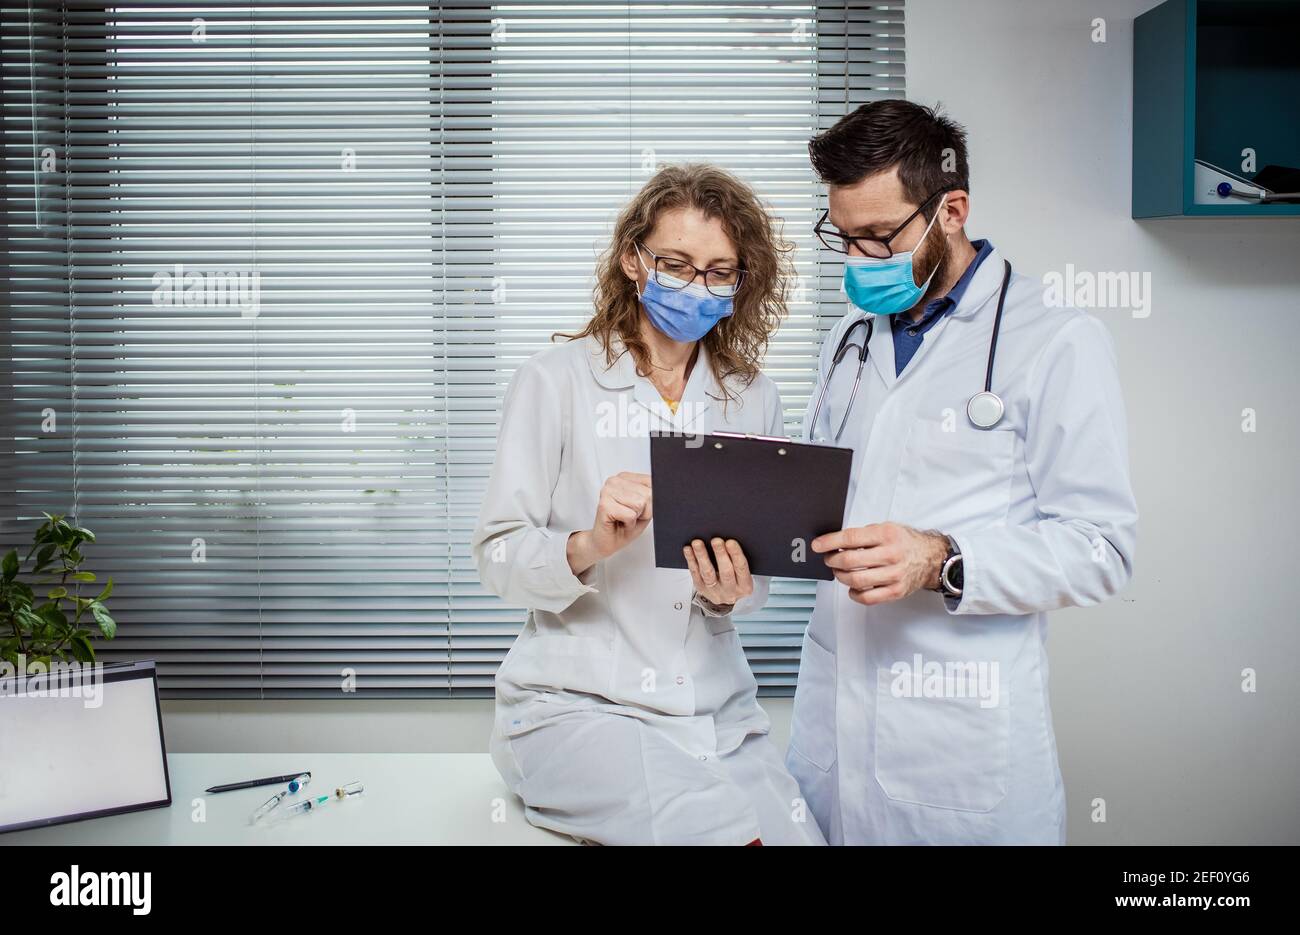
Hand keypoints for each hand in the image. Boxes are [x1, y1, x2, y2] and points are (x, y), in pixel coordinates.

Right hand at [567, 472, 652, 574]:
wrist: (605, 542)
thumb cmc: (624, 527)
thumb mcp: (645, 509)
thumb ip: (652, 497)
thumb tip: (659, 491)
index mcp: (625, 478)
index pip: (652, 482)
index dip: (651, 502)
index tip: (637, 510)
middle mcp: (614, 481)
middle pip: (648, 494)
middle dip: (644, 512)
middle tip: (630, 517)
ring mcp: (608, 491)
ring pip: (640, 504)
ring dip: (635, 518)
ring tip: (624, 520)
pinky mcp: (604, 505)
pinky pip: (630, 515)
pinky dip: (628, 525)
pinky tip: (619, 523)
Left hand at [683, 538, 753, 607]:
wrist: (727, 601)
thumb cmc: (736, 580)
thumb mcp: (743, 575)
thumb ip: (738, 560)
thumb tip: (728, 538)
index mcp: (745, 586)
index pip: (741, 569)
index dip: (736, 555)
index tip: (730, 542)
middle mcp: (730, 590)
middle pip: (725, 572)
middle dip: (720, 554)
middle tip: (716, 540)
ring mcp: (715, 591)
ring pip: (708, 574)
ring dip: (702, 556)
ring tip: (698, 543)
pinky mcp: (701, 589)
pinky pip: (695, 574)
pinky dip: (691, 560)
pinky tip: (688, 550)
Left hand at [812, 523, 947, 605]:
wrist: (931, 558)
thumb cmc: (905, 542)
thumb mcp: (886, 528)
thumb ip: (863, 535)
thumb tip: (834, 542)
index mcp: (886, 535)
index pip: (850, 538)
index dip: (829, 542)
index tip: (817, 545)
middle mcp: (890, 555)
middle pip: (850, 561)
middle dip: (832, 560)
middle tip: (829, 559)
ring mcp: (894, 575)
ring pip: (856, 580)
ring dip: (840, 576)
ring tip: (839, 571)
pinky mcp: (895, 591)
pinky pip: (867, 598)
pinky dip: (854, 593)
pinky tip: (852, 587)